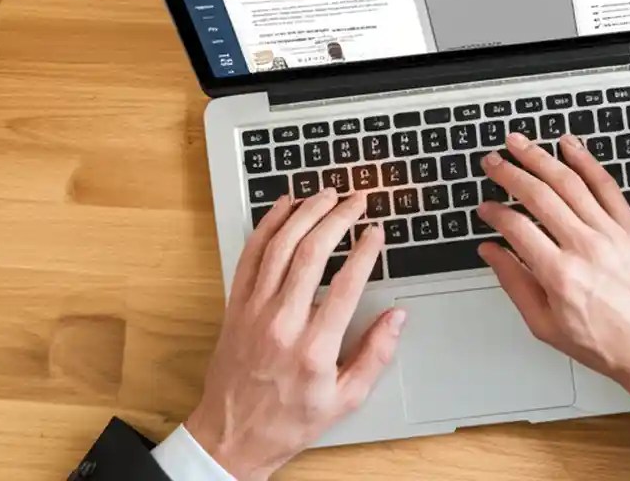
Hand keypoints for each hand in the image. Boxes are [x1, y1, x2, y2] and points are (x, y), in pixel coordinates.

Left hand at [185, 189, 404, 480]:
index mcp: (314, 348)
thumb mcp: (345, 399)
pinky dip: (266, 226)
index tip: (377, 232)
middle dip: (338, 218)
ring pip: (279, 247)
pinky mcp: (235, 306)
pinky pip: (250, 255)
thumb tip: (397, 318)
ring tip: (326, 194)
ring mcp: (254, 311)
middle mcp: (282, 323)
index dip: (365, 251)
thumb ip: (376, 355)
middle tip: (357, 200)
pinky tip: (283, 207)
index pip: (346, 284)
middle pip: (311, 254)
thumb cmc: (289, 420)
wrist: (232, 435)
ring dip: (305, 213)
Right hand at [476, 133, 629, 434]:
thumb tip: (491, 253)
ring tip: (520, 143)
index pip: (516, 227)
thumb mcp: (546, 326)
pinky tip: (569, 146)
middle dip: (510, 173)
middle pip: (539, 195)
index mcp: (559, 274)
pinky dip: (586, 161)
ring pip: (570, 182)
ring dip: (540, 157)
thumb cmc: (606, 344)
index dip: (494, 212)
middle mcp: (585, 247)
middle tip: (493, 162)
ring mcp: (611, 233)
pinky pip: (606, 185)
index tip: (485, 207)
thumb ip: (515, 284)